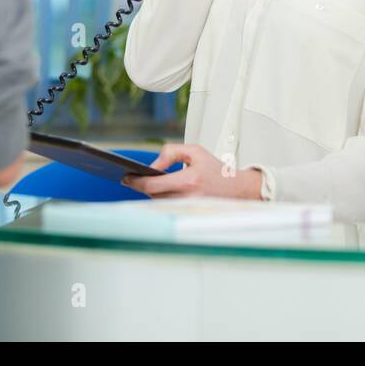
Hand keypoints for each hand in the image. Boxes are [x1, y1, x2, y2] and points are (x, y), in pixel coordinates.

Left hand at [121, 143, 262, 199]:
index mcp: (188, 181)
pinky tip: (156, 191)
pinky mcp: (188, 214)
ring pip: (159, 202)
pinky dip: (161, 198)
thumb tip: (153, 166)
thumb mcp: (195, 151)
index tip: (126, 177)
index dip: (135, 182)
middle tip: (131, 178)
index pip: (153, 186)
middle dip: (142, 186)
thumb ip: (171, 152)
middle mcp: (187, 197)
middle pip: (152, 195)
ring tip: (144, 182)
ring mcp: (187, 208)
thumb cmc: (218, 170)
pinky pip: (168, 206)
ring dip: (151, 193)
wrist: (238, 189)